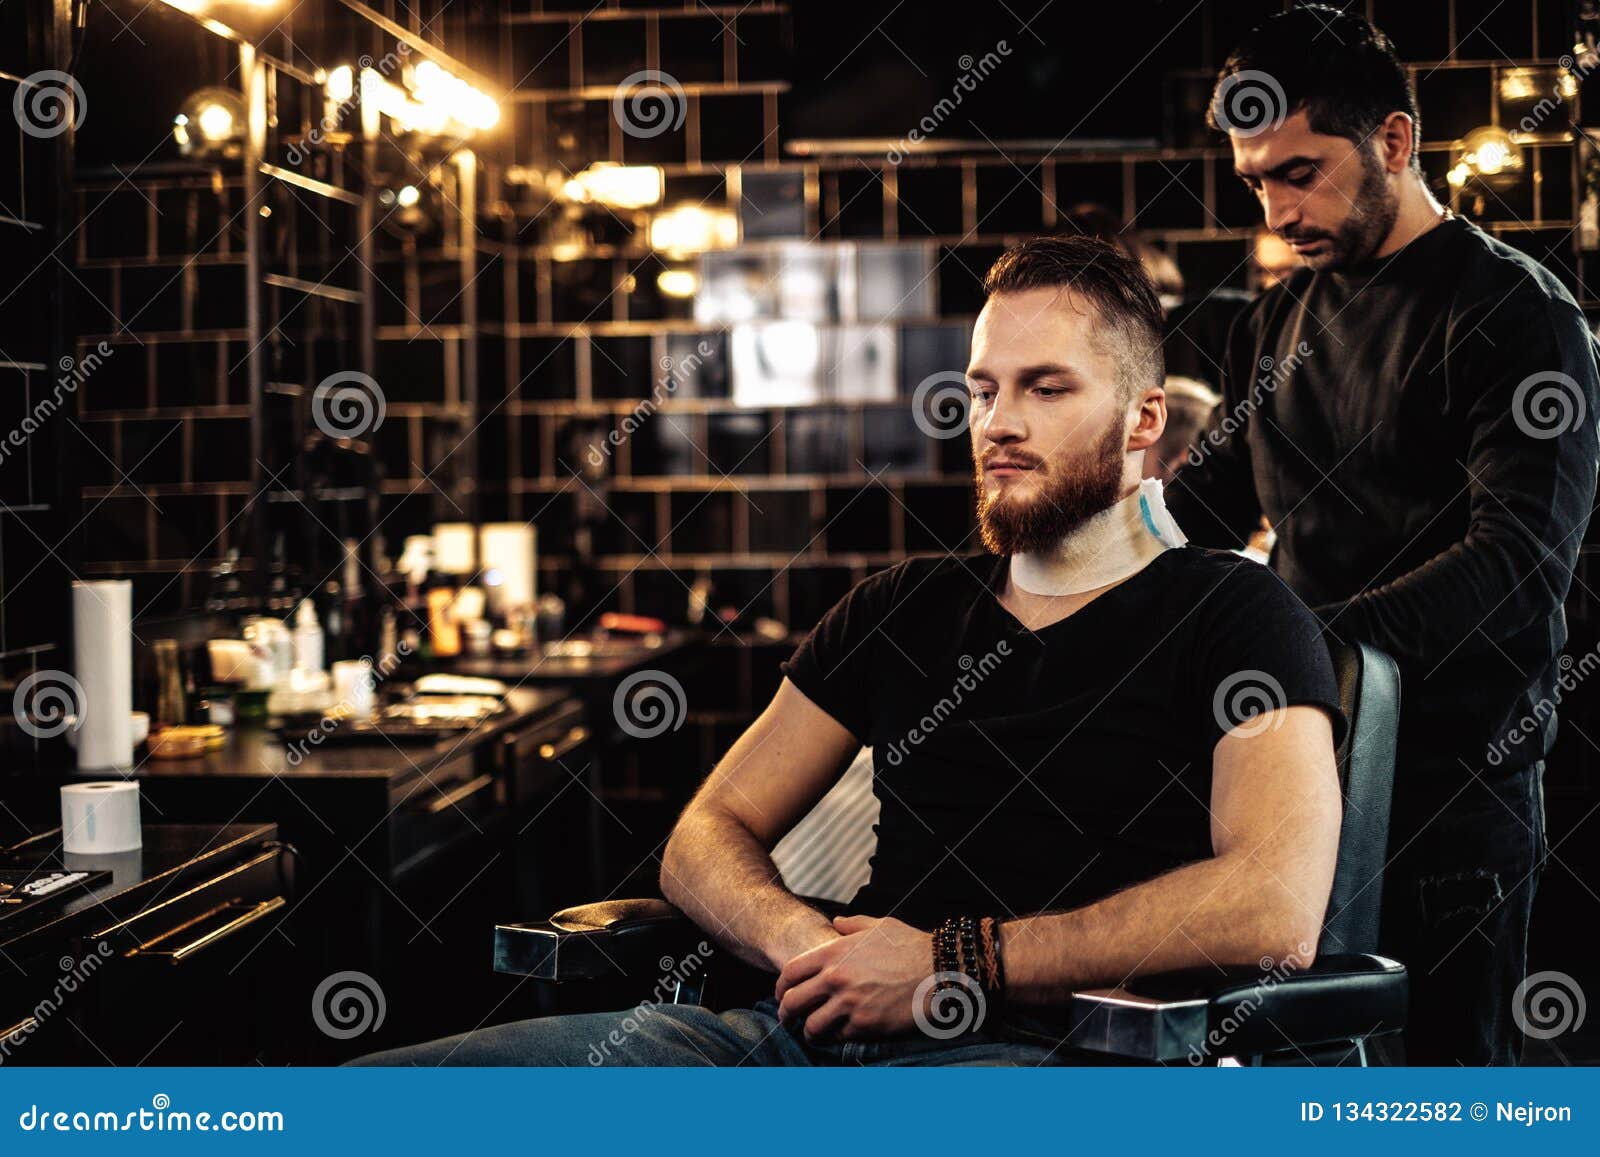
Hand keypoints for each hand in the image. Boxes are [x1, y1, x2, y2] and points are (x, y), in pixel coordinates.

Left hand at [773, 914, 930, 1042]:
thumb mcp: (879, 925)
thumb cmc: (911, 946)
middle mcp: (836, 979)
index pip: (790, 972)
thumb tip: (836, 923)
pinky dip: (836, 1037)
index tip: (783, 993)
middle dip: (786, 1013)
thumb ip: (852, 924)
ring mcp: (849, 1004)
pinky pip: (838, 1037)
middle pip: (792, 1002)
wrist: (940, 970)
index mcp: (834, 953)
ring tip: (814, 1032)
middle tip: (788, 1019)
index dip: (781, 986)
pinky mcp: (864, 1025)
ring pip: (811, 1026)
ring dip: (810, 1031)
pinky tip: (841, 1033)